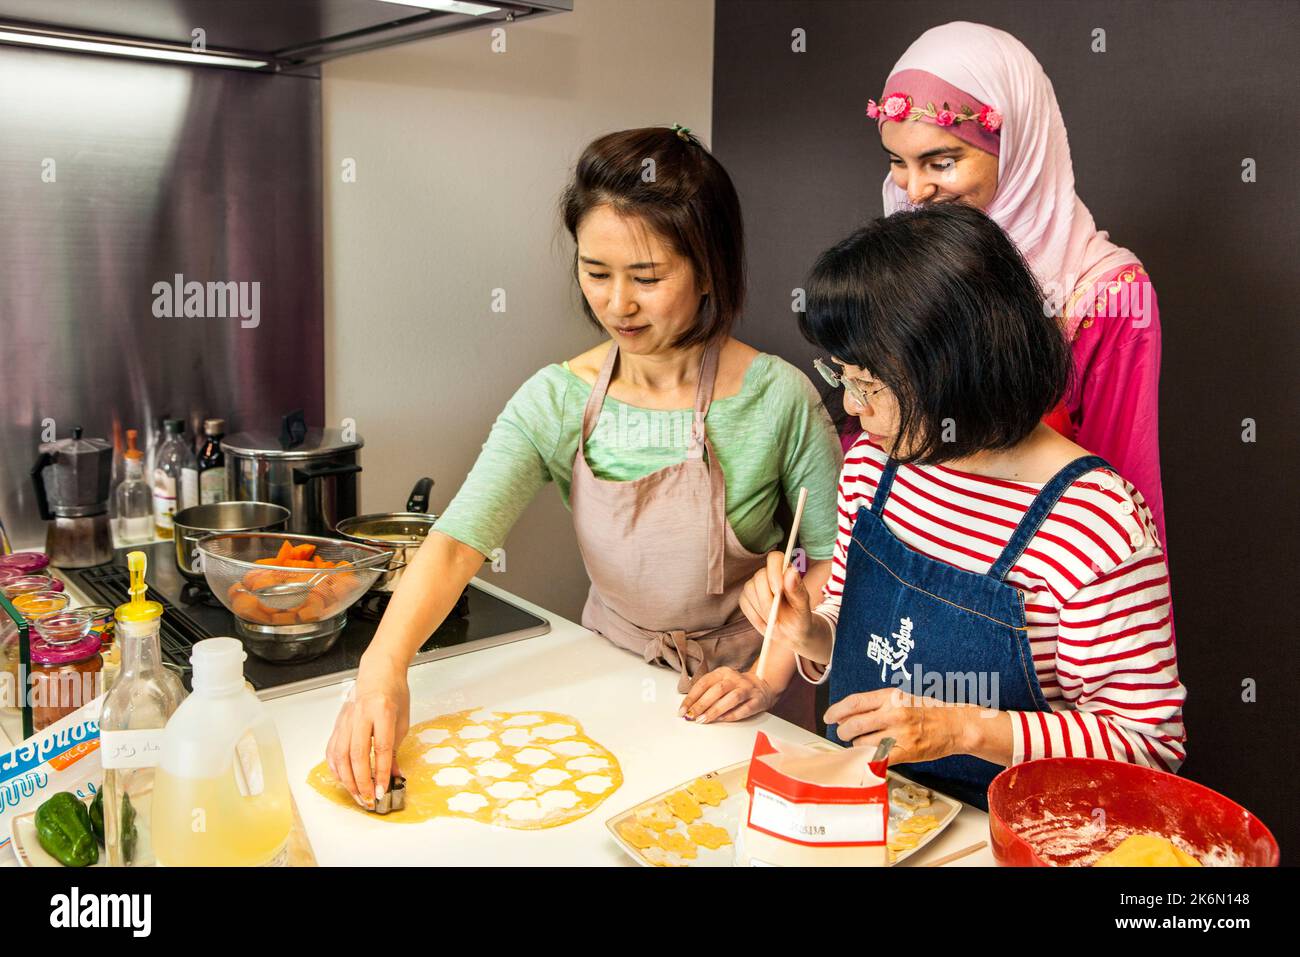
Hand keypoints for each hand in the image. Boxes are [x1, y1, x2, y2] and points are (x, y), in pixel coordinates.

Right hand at [326, 651, 409, 808]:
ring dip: (348, 779)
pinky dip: (336, 768)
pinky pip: (332, 750)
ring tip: (357, 795)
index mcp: (382, 711)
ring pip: (340, 755)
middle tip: (369, 800)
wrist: (378, 672)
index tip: (384, 790)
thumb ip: (394, 749)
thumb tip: (393, 776)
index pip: (380, 748)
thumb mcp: (401, 720)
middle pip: (356, 755)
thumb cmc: (394, 694)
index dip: (382, 772)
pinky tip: (343, 780)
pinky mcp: (337, 723)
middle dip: (362, 782)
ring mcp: (345, 719)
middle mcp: (360, 715)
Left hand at [679, 666, 776, 723]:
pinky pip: (744, 709)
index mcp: (722, 672)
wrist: (762, 685)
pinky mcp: (757, 700)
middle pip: (716, 690)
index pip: (703, 683)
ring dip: (715, 710)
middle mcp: (735, 678)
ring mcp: (747, 689)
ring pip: (731, 698)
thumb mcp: (720, 683)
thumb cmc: (735, 687)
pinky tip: (721, 720)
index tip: (683, 710)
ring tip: (703, 720)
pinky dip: (732, 715)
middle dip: (701, 704)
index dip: (691, 697)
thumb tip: (688, 708)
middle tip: (691, 716)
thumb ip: (706, 692)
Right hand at [738, 550, 825, 661]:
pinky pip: (744, 602)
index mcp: (785, 571)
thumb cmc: (799, 617)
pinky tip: (766, 621)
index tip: (778, 591)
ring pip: (750, 590)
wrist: (790, 633)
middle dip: (767, 599)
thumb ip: (798, 590)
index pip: (775, 558)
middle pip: (759, 576)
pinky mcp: (745, 597)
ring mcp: (754, 585)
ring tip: (774, 620)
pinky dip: (755, 616)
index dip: (774, 572)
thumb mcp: (803, 607)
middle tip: (776, 616)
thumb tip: (791, 572)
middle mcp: (768, 574)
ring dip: (762, 609)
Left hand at [824, 689, 968, 763]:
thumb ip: (876, 705)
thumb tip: (847, 714)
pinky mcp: (906, 752)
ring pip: (863, 743)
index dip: (836, 710)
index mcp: (890, 697)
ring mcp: (900, 734)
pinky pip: (879, 759)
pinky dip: (869, 759)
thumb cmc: (926, 710)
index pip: (854, 702)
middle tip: (843, 733)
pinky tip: (868, 758)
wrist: (954, 725)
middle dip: (843, 731)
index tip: (828, 717)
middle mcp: (893, 713)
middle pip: (854, 724)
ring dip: (857, 745)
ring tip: (861, 743)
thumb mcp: (901, 698)